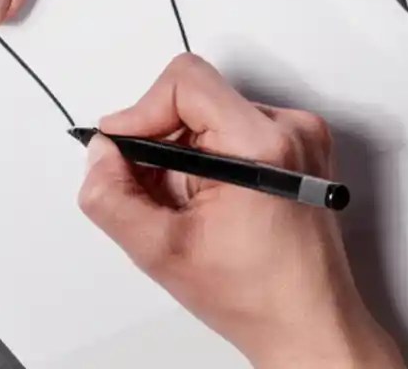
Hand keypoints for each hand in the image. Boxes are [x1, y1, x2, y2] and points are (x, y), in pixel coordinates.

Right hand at [79, 54, 402, 368]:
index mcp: (262, 145)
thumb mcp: (160, 251)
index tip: (121, 148)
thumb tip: (99, 153)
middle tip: (151, 192)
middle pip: (195, 99)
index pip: (186, 82)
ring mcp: (299, 137)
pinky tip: (208, 203)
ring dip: (181, 155)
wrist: (308, 324)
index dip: (141, 111)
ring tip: (186, 207)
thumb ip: (112, 196)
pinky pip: (232, 130)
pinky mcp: (298, 149)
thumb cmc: (256, 296)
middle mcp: (289, 129)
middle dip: (159, 143)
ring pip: (210, 115)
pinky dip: (206, 161)